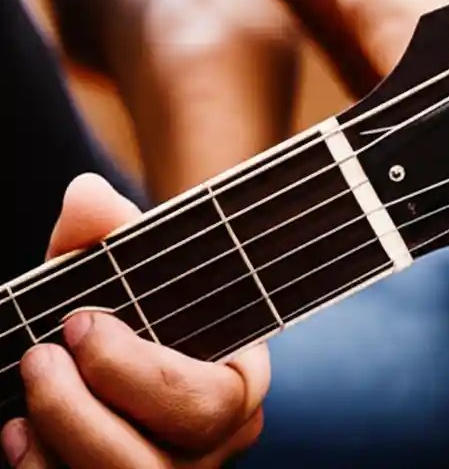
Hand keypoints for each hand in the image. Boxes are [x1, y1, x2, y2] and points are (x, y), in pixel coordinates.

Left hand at [2, 175, 268, 467]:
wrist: (93, 372)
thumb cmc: (118, 321)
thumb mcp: (115, 277)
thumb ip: (107, 238)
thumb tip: (89, 197)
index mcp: (235, 386)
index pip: (215, 400)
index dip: (144, 374)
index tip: (82, 322)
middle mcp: (209, 447)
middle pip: (159, 460)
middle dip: (87, 408)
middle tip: (43, 353)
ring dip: (58, 432)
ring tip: (30, 376)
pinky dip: (34, 468)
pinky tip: (17, 429)